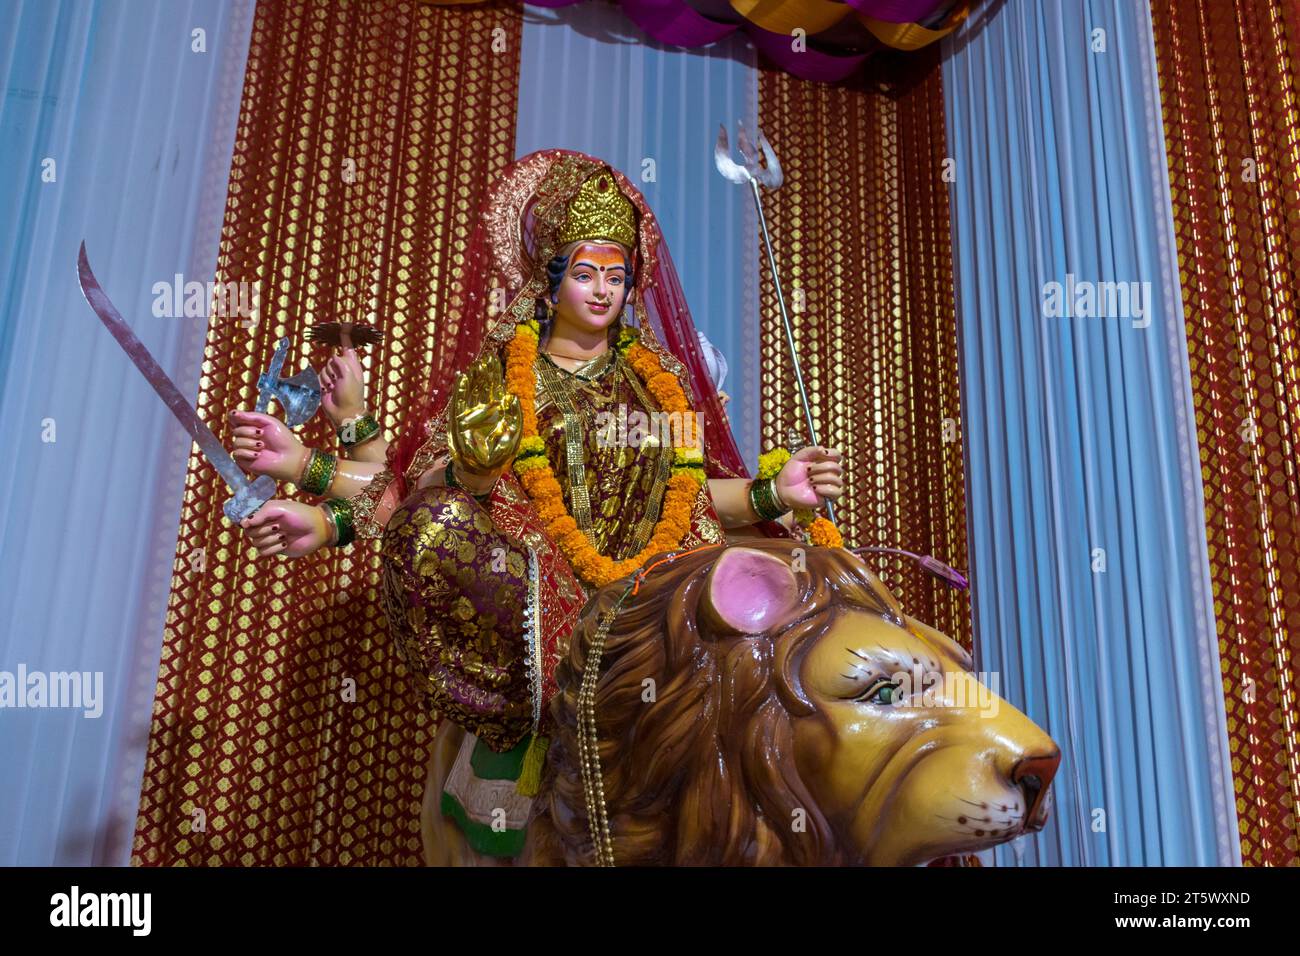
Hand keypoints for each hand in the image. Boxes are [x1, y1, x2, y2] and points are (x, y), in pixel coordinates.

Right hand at [231, 409, 307, 482]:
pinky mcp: (243, 460)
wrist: (289, 457)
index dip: (234, 417)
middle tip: (262, 434)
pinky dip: (247, 453)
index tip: (236, 416)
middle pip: (235, 430)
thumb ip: (252, 416)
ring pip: (236, 442)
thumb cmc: (283, 439)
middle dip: (248, 431)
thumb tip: (233, 413)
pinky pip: (236, 453)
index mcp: (251, 426)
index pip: (235, 419)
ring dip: (250, 443)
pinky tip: (258, 455)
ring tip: (263, 446)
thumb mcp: (269, 422)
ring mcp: (244, 448)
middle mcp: (246, 437)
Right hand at [239, 500, 330, 557]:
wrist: (318, 529)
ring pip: (256, 543)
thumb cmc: (301, 515)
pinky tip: (285, 543)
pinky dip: (273, 548)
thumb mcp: (280, 509)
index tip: (250, 523)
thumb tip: (243, 523)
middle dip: (263, 530)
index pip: (246, 519)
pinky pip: (263, 552)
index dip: (246, 522)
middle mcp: (266, 525)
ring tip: (284, 534)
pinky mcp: (276, 549)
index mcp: (265, 513)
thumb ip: (261, 514)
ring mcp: (270, 538)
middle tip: (279, 526)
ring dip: (270, 539)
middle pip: (249, 532)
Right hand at [321, 327, 364, 424]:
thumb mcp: (350, 376)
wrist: (343, 413)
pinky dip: (321, 384)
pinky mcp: (324, 383)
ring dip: (328, 379)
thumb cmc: (351, 395)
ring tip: (334, 388)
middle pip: (332, 358)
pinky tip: (328, 391)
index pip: (348, 347)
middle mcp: (343, 369)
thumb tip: (334, 355)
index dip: (345, 337)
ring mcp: (333, 376)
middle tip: (339, 381)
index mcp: (353, 366)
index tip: (345, 324)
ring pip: (324, 368)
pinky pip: (318, 377)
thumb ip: (341, 362)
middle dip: (333, 368)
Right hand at [448, 354, 521, 491]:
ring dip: (473, 378)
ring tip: (475, 364)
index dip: (495, 374)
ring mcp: (472, 414)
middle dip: (485, 372)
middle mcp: (485, 410)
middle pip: (484, 386)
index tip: (495, 360)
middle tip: (486, 357)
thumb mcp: (514, 434)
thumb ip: (514, 415)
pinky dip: (460, 390)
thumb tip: (512, 395)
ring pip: (472, 391)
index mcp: (499, 411)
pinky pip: (459, 402)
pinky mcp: (460, 420)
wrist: (483, 469)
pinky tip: (462, 378)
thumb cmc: (501, 454)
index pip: (496, 388)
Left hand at [775, 446, 843, 509]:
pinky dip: (825, 489)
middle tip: (808, 470)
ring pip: (837, 480)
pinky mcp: (828, 497)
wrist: (783, 488)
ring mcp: (829, 485)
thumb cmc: (791, 473)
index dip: (833, 454)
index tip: (823, 453)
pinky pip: (836, 492)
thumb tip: (824, 449)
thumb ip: (811, 450)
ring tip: (810, 480)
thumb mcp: (799, 457)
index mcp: (823, 462)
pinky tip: (814, 488)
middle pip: (837, 468)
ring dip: (821, 478)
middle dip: (821, 467)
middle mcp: (829, 473)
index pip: (837, 456)